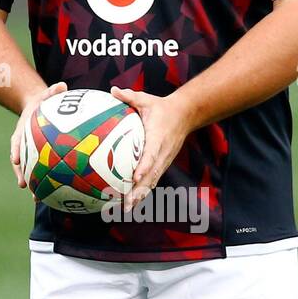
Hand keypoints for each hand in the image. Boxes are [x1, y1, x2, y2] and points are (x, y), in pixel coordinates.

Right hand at [10, 81, 66, 186]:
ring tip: (37, 199)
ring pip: (29, 171)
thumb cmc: (43, 102)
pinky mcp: (38, 158)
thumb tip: (63, 85)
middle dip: (21, 175)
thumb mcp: (46, 94)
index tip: (14, 159)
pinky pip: (41, 171)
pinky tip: (55, 195)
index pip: (16, 142)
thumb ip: (53, 91)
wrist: (37, 108)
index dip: (15, 151)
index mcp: (22, 132)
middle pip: (19, 162)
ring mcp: (29, 154)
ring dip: (32, 185)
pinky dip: (46, 182)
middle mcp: (23, 146)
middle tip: (25, 186)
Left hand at [110, 86, 193, 211]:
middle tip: (126, 203)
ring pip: (152, 182)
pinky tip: (131, 202)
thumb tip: (112, 90)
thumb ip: (129, 96)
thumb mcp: (146, 99)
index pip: (151, 154)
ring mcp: (164, 160)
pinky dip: (143, 192)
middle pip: (152, 176)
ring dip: (140, 195)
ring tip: (126, 208)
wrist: (185, 115)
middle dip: (139, 190)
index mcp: (158, 137)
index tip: (135, 177)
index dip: (144, 166)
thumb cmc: (161, 107)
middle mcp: (162, 152)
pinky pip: (152, 180)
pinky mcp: (162, 164)